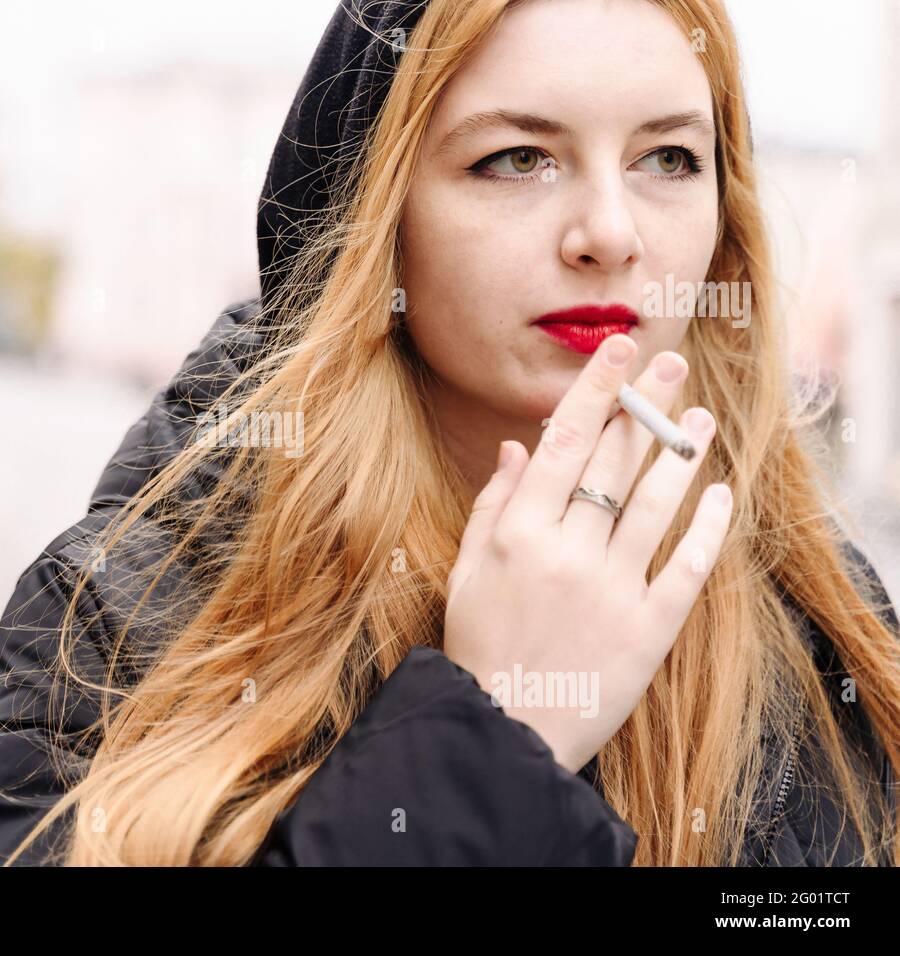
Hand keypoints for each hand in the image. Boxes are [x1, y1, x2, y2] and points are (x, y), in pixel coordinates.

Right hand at [443, 333, 732, 774]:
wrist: (504, 729)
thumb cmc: (479, 647)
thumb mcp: (467, 572)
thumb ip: (490, 506)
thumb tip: (516, 446)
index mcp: (518, 534)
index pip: (564, 443)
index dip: (595, 391)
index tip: (617, 350)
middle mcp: (566, 553)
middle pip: (615, 463)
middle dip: (646, 406)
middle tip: (673, 367)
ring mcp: (611, 590)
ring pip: (656, 504)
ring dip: (682, 454)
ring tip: (702, 418)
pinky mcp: (647, 628)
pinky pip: (686, 566)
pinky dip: (706, 526)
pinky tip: (719, 493)